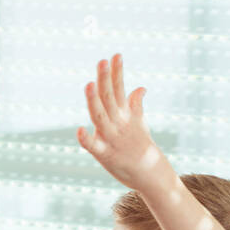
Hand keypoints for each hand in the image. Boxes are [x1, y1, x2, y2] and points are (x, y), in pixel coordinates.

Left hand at [77, 53, 167, 191]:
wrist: (151, 175)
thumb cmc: (142, 148)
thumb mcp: (140, 124)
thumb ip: (136, 105)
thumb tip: (140, 87)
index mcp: (125, 115)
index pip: (120, 89)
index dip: (117, 72)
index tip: (116, 54)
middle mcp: (118, 124)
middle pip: (109, 98)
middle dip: (106, 79)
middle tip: (102, 61)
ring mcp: (111, 138)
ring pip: (100, 116)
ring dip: (94, 101)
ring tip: (89, 84)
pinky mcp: (104, 155)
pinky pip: (93, 147)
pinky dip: (86, 139)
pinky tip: (78, 130)